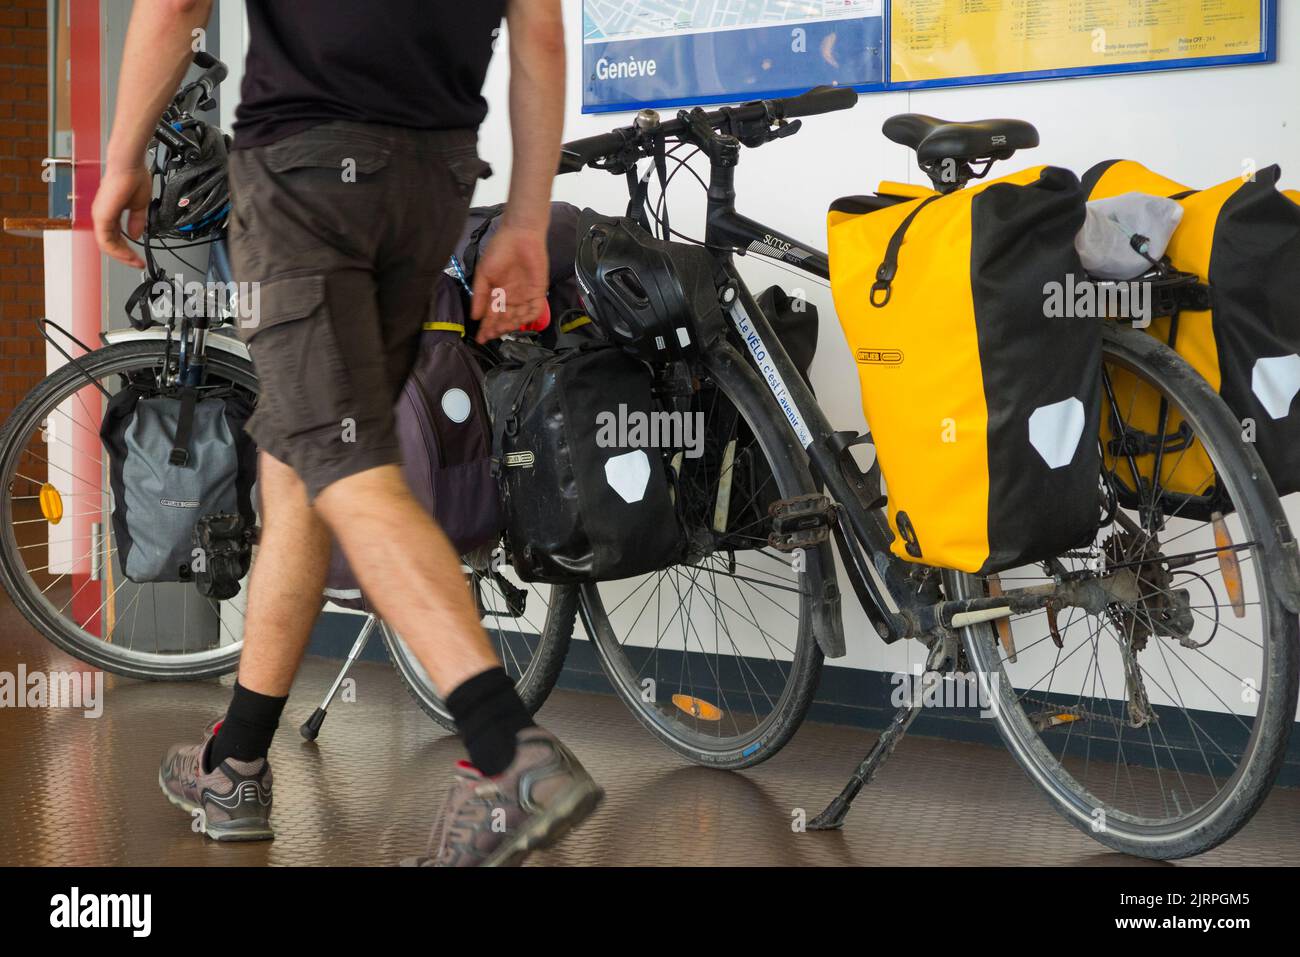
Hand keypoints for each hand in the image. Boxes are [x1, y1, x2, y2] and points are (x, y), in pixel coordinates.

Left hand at [93, 165, 151, 267]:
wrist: (129, 166)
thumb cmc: (133, 178)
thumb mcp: (139, 206)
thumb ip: (137, 222)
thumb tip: (136, 235)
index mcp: (110, 212)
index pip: (116, 237)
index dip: (128, 250)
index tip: (139, 257)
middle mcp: (103, 215)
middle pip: (110, 244)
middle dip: (125, 256)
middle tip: (137, 263)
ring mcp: (101, 215)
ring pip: (106, 245)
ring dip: (121, 255)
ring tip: (134, 261)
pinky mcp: (102, 216)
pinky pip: (105, 240)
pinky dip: (117, 250)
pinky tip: (127, 254)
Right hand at [470, 222, 549, 343]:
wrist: (519, 235)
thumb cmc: (499, 250)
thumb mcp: (483, 273)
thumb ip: (480, 295)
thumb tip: (475, 316)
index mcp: (497, 293)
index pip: (491, 315)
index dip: (486, 327)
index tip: (480, 338)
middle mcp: (511, 297)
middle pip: (505, 319)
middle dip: (497, 329)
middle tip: (491, 336)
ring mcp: (525, 295)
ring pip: (518, 317)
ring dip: (510, 325)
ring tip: (502, 330)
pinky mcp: (538, 291)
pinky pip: (535, 309)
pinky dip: (528, 317)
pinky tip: (519, 321)